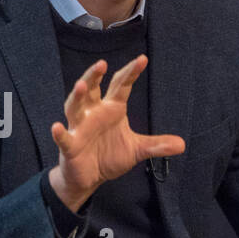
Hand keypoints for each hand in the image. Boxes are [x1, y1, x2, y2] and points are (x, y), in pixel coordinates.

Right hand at [49, 56, 184, 210]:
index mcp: (112, 110)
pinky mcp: (70, 146)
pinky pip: (64, 137)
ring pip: (75, 107)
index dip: (130, 73)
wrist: (90, 177)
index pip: (120, 86)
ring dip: (77, 96)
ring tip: (81, 85)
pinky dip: (59, 133)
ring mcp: (79, 128)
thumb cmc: (109, 156)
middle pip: (92, 90)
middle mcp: (94, 114)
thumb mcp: (136, 150)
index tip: (142, 59)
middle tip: (102, 63)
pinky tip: (57, 127)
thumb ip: (156, 145)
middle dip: (95, 76)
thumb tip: (181, 144)